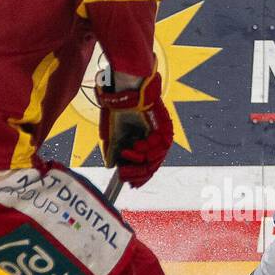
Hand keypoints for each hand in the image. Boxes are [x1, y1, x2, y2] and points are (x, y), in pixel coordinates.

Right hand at [96, 70, 173, 186]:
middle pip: (151, 168)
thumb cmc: (120, 107)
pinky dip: (142, 151)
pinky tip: (133, 147)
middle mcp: (156, 141)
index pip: (146, 166)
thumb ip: (113, 149)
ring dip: (136, 161)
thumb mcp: (113, 132)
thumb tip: (110, 166)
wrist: (126, 91)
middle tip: (123, 176)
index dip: (137, 177)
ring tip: (125, 154)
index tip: (128, 184)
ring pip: (153, 161)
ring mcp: (162, 136)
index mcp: (146, 142)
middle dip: (135, 174)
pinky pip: (155, 150)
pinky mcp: (164, 130)